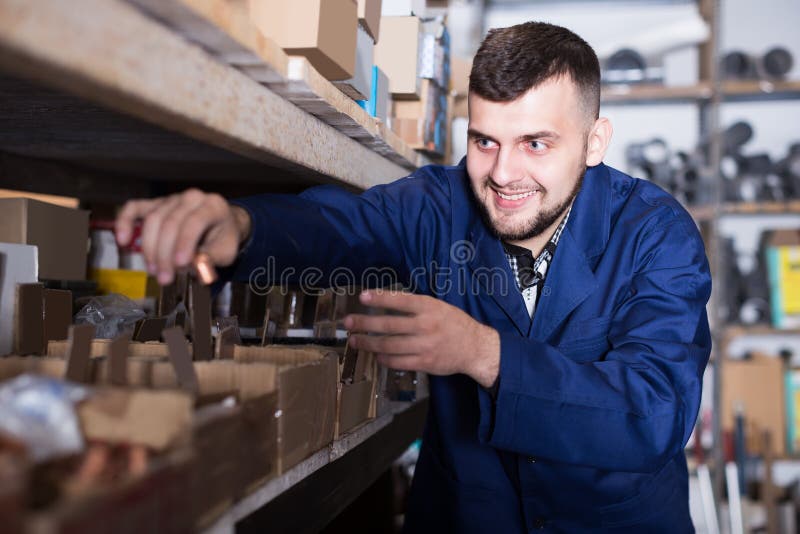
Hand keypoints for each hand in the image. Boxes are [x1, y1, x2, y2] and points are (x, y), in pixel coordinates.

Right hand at [115, 189, 251, 284]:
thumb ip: (212, 258)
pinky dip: (125, 222)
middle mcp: (191, 197)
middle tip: (164, 277)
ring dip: (150, 248)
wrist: (222, 225)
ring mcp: (171, 199)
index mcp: (212, 206)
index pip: (194, 222)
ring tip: (154, 271)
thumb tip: (196, 267)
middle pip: (170, 223)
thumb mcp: (227, 252)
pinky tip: (122, 240)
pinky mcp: (155, 204)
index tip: (179, 265)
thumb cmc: (223, 239)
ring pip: (153, 220)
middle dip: (164, 254)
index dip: (185, 244)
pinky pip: (135, 208)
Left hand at [344, 290, 499, 387]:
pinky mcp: (425, 363)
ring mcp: (424, 346)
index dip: (379, 298)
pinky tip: (376, 355)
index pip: (400, 301)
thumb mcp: (439, 306)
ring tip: (355, 340)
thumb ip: (416, 306)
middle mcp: (425, 326)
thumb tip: (386, 303)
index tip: (362, 297)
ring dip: (368, 343)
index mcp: (429, 308)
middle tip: (348, 322)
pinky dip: (384, 359)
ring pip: (389, 345)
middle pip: (388, 325)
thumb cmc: (454, 324)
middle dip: (364, 323)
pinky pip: (398, 362)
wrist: (475, 348)